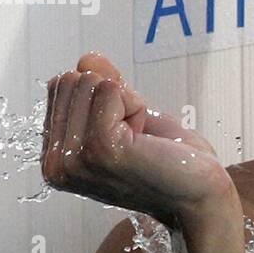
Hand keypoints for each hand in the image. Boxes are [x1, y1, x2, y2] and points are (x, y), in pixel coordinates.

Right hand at [42, 52, 234, 228]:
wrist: (198, 193)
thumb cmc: (169, 162)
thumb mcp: (127, 115)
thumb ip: (101, 87)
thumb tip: (86, 59)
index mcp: (55, 158)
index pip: (60, 87)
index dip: (102, 98)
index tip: (125, 130)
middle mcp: (57, 164)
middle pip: (70, 81)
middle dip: (112, 97)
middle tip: (136, 135)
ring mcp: (76, 159)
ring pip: (88, 82)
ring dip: (126, 102)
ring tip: (141, 139)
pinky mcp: (101, 149)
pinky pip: (109, 90)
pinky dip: (135, 103)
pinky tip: (145, 137)